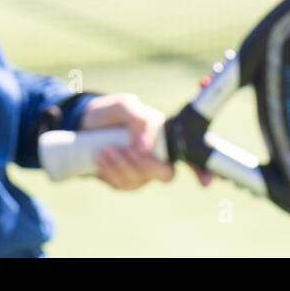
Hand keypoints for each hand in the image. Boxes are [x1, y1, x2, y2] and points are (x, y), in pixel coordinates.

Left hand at [78, 93, 212, 189]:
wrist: (84, 123)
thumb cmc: (112, 112)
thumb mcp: (125, 106)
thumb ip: (139, 121)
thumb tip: (145, 150)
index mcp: (166, 138)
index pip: (192, 157)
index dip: (203, 171)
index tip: (205, 183)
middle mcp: (158, 158)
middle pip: (165, 174)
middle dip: (145, 165)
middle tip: (128, 149)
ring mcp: (141, 172)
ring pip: (140, 180)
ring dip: (121, 165)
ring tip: (105, 148)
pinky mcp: (123, 181)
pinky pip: (122, 184)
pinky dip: (110, 171)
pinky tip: (100, 157)